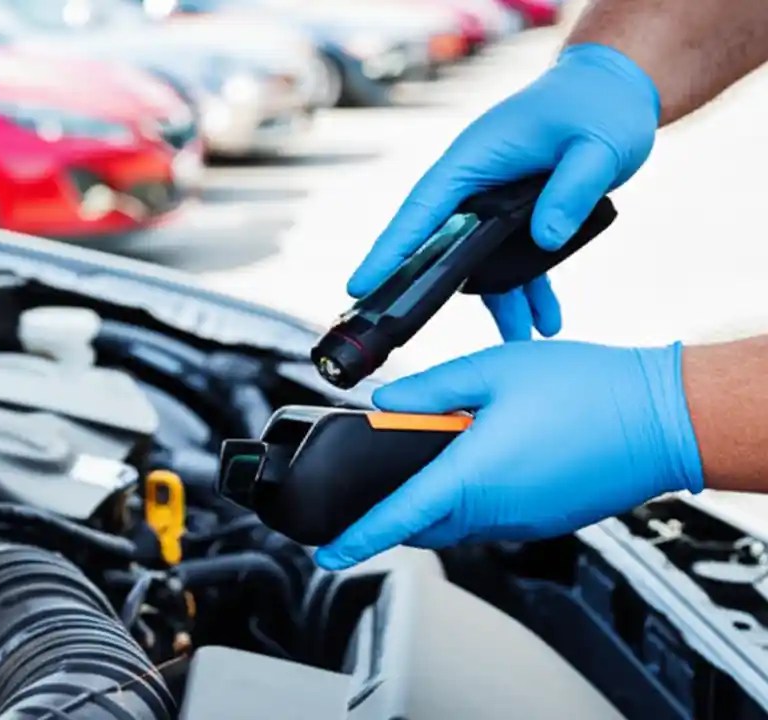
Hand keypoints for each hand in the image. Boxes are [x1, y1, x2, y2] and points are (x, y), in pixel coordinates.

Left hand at [314, 341, 703, 570]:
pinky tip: (495, 453)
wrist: (664, 417)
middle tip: (394, 464)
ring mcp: (523, 521)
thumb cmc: (586, 390)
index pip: (397, 519)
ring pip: (460, 519)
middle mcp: (494, 511)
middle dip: (399, 502)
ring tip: (455, 444)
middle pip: (423, 521)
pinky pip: (495, 516)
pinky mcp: (547, 519)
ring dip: (442, 494)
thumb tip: (385, 401)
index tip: (328, 553)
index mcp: (470, 477)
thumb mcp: (493, 370)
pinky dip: (478, 494)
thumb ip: (430, 390)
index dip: (357, 538)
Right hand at [347, 44, 660, 340]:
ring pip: (483, 263)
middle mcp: (475, 185)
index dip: (390, 250)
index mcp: (473, 161)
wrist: (617, 89)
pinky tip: (545, 322)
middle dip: (427, 291)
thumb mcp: (598, 146)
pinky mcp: (522, 216)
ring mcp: (496, 203)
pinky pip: (517, 261)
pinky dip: (530, 292)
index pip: (421, 211)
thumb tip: (546, 240)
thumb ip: (573, 190)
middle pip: (440, 246)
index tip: (359, 286)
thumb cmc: (599, 105)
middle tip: (402, 332)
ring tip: (517, 343)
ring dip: (500, 303)